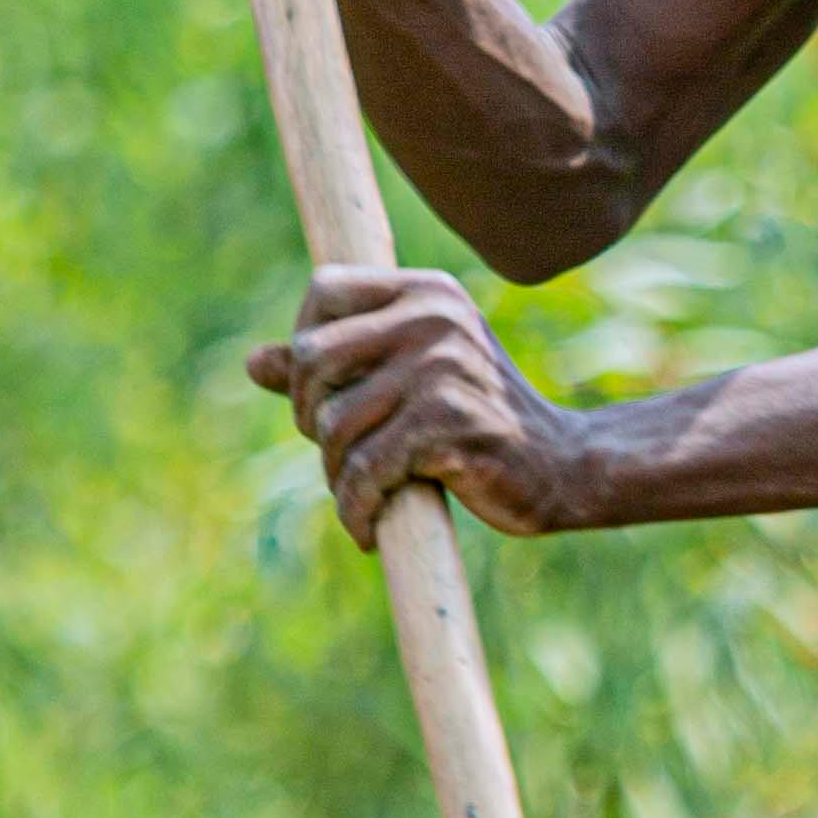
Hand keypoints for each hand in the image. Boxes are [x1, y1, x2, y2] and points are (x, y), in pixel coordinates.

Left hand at [251, 263, 604, 546]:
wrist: (565, 466)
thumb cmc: (479, 420)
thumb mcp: (410, 379)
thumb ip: (338, 367)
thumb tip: (252, 363)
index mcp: (427, 292)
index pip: (324, 288)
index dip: (304, 341)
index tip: (326, 392)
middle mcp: (433, 317)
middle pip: (313, 358)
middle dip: (311, 417)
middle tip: (340, 454)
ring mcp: (442, 367)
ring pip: (335, 423)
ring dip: (336, 474)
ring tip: (362, 496)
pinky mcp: (447, 423)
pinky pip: (366, 470)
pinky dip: (357, 509)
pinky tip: (367, 529)